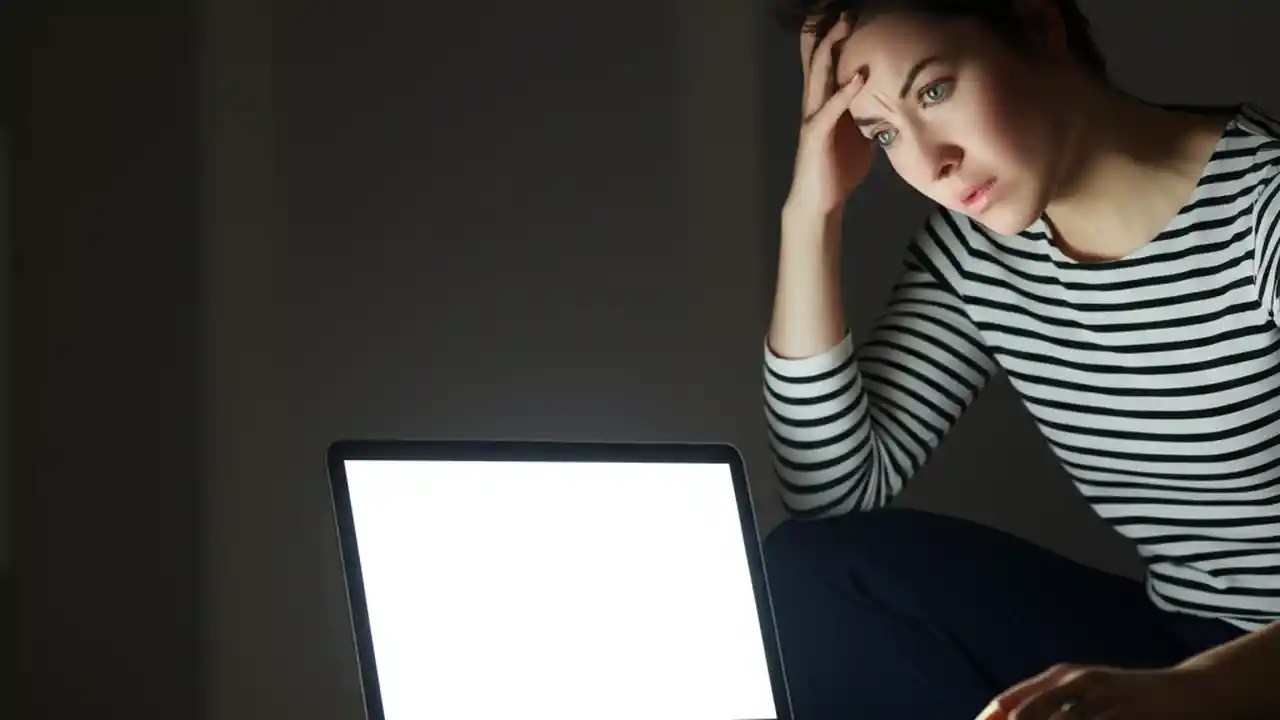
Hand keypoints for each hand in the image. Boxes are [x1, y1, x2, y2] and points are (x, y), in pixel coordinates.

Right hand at [783, 13, 874, 220]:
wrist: (820, 201)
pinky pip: (830, 110)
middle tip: (844, 9)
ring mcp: (813, 117)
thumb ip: (870, 114)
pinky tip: (858, 78)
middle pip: (818, 59)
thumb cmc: (839, 168)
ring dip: (831, 50)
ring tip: (844, 27)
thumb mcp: (860, 134)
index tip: (846, 14)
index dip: (832, 37)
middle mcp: (814, 104)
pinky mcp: (816, 135)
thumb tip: (894, 102)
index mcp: (824, 102)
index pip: (825, 62)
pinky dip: (844, 93)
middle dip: (829, 32)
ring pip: (818, 75)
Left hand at [974, 663, 1227, 719]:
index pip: (1009, 701)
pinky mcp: (1127, 714)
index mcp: (1061, 677)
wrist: (1191, 691)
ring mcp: (1102, 698)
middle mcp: (1076, 682)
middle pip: (1025, 715)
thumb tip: (1007, 715)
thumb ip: (1051, 705)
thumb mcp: (1087, 693)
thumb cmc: (1130, 697)